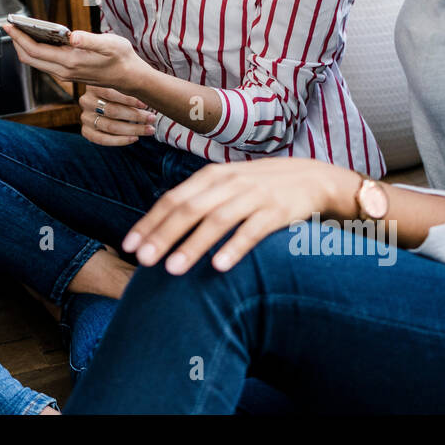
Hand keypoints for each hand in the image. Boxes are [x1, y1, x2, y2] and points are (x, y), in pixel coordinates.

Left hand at [1, 24, 149, 93]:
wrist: (130, 77)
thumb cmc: (121, 58)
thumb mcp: (110, 44)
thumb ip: (89, 40)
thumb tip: (72, 36)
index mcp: (70, 61)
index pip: (35, 50)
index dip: (19, 37)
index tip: (9, 24)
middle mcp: (63, 70)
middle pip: (29, 58)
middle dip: (16, 41)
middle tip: (8, 24)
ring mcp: (64, 73)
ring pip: (35, 62)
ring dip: (24, 46)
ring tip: (19, 29)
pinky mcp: (67, 72)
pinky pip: (44, 63)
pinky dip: (35, 51)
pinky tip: (36, 39)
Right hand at [80, 84, 157, 145]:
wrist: (108, 100)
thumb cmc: (122, 86)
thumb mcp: (124, 76)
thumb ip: (130, 78)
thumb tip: (149, 82)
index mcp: (93, 85)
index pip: (110, 93)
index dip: (129, 99)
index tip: (146, 104)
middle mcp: (86, 101)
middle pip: (112, 111)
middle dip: (135, 116)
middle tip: (152, 118)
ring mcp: (85, 117)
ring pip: (110, 126)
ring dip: (133, 129)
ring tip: (150, 129)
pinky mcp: (86, 130)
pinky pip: (102, 139)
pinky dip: (120, 140)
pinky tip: (135, 138)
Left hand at [120, 158, 356, 274]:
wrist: (314, 178)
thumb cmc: (261, 187)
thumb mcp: (228, 184)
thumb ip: (198, 200)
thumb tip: (160, 226)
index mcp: (212, 176)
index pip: (173, 199)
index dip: (150, 222)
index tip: (129, 246)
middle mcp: (230, 183)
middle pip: (189, 209)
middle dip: (163, 236)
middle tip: (143, 261)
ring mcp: (255, 195)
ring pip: (217, 220)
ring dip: (192, 245)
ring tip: (172, 269)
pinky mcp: (278, 211)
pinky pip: (253, 230)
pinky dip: (235, 247)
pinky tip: (219, 266)